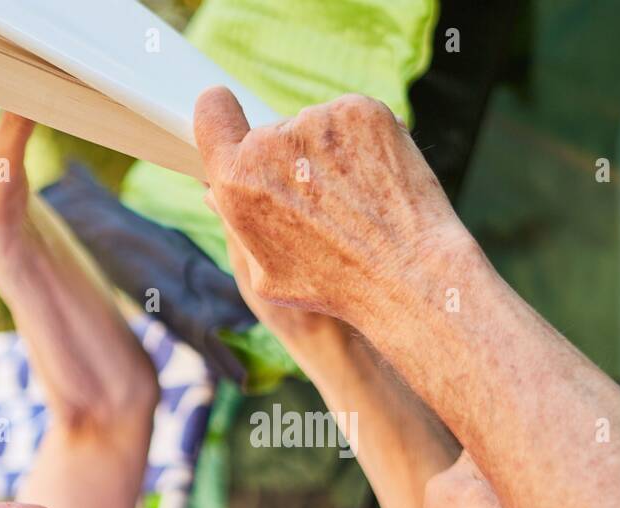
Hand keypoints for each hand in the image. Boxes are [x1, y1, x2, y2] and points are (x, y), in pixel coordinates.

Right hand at [193, 88, 468, 328]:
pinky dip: (363, 142)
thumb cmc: (336, 286)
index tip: (233, 119)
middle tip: (323, 205)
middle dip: (289, 159)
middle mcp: (272, 142)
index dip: (221, 115)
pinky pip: (351, 119)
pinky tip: (377, 183)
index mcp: (237, 181)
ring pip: (316, 127)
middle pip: (272, 132)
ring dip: (329, 153)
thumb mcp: (269, 276)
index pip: (212, 111)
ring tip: (356, 202)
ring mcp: (320, 120)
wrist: (408, 274)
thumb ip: (238, 228)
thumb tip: (216, 193)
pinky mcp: (362, 110)